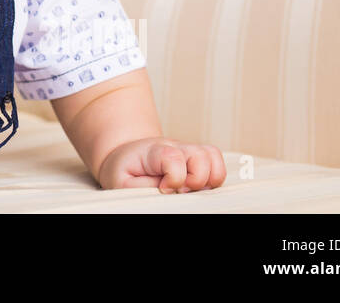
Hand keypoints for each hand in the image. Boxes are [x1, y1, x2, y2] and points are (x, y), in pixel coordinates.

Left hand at [96, 137, 226, 192]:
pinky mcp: (197, 158)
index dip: (174, 178)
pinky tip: (198, 187)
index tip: (163, 189)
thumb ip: (143, 188)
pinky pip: (217, 161)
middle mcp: (174, 146)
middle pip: (200, 155)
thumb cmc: (124, 172)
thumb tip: (167, 192)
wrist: (125, 158)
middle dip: (196, 179)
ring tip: (190, 189)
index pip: (173, 156)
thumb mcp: (122, 182)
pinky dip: (215, 176)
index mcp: (153, 151)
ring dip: (209, 178)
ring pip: (213, 156)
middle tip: (179, 191)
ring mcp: (187, 150)